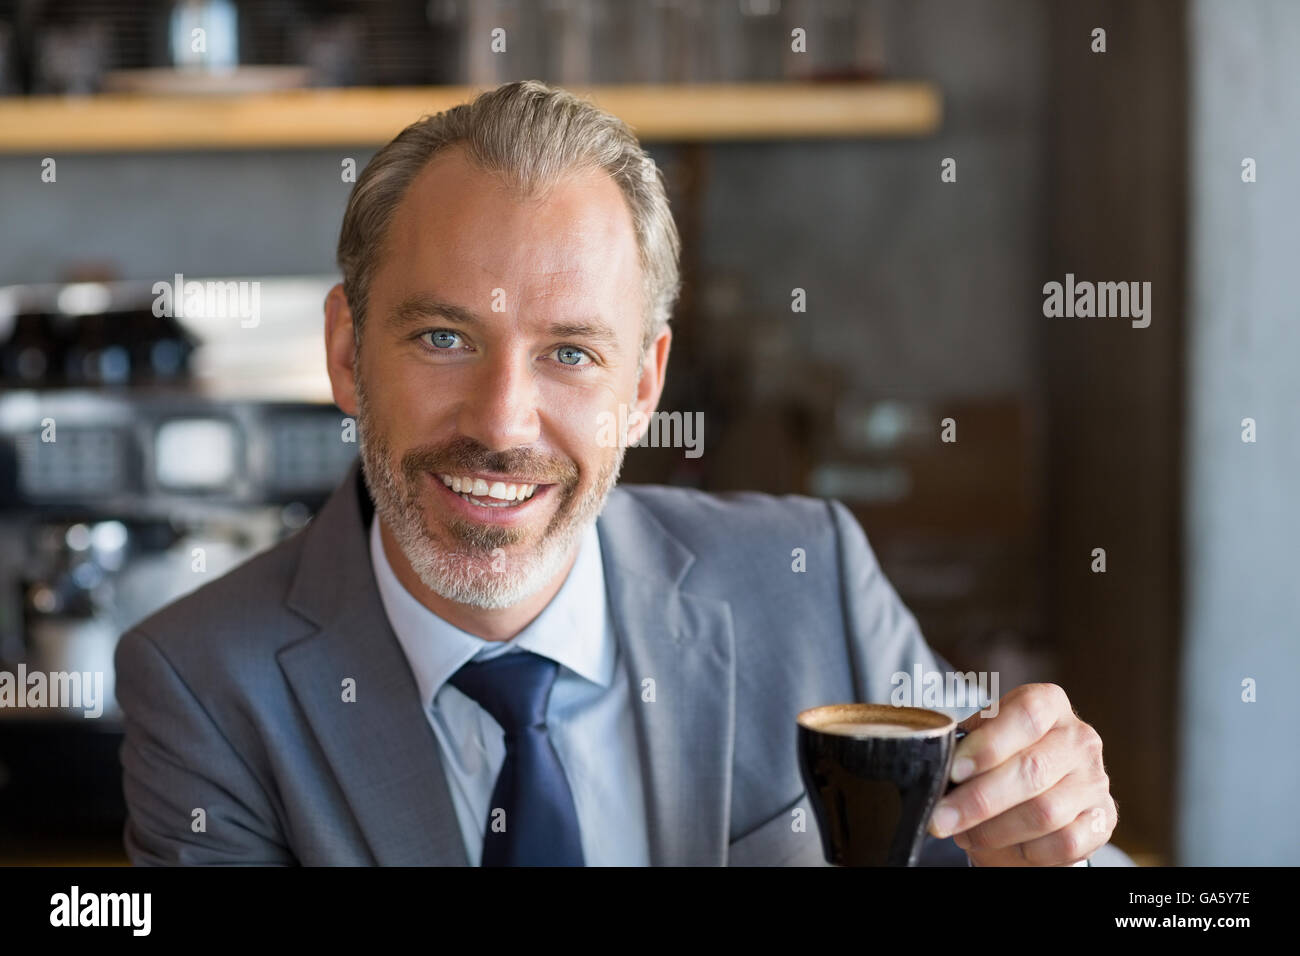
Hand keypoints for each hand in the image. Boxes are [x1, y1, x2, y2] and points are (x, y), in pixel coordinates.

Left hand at [927, 682, 1117, 865]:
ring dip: (995, 830)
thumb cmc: (1000, 758)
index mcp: (1049, 703)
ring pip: (1045, 811)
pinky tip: (1005, 845)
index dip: (988, 744)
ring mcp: (1095, 780)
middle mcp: (1079, 738)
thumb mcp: (981, 737)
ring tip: (964, 833)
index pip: (1025, 715)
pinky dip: (1028, 850)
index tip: (953, 771)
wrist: (1033, 793)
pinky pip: (1065, 843)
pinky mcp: (1103, 819)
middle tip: (940, 818)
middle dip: (977, 800)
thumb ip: (965, 741)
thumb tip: (938, 758)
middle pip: (1031, 769)